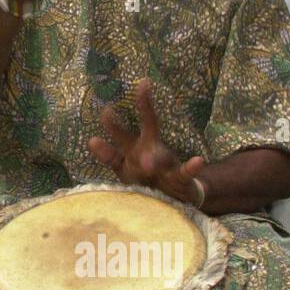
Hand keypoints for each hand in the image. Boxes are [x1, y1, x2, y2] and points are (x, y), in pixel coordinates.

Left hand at [87, 79, 205, 204]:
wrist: (176, 198)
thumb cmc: (145, 180)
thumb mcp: (124, 169)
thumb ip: (110, 155)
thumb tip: (91, 140)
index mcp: (135, 149)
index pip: (121, 134)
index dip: (112, 123)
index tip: (106, 108)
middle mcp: (151, 151)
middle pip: (149, 127)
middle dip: (145, 108)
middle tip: (143, 91)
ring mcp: (167, 163)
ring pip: (161, 156)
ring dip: (155, 159)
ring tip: (147, 163)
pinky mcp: (181, 178)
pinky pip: (185, 172)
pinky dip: (191, 167)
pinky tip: (198, 161)